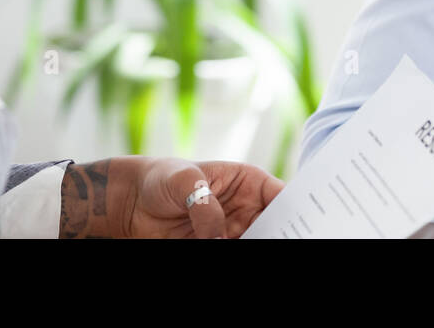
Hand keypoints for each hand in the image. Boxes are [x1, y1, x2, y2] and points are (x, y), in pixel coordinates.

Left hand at [60, 157, 283, 237]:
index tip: (301, 225)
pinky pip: (234, 253)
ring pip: (256, 243)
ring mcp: (232, 232)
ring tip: (243, 241)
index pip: (281, 197)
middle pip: (274, 227)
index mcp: (248, 182)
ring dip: (258, 245)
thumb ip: (205, 206)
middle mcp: (245, 209)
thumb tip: (217, 238)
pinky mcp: (216, 247)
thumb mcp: (183, 180)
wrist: (132, 205)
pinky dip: (239, 255)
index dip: (295, 211)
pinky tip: (230, 250)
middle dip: (280, 236)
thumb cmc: (161, 178)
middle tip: (283, 241)